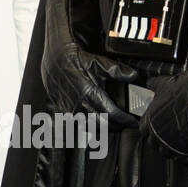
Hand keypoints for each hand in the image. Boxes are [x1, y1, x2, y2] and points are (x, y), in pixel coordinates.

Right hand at [41, 0, 137, 126]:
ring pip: (89, 127)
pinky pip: (75, 125)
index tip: (133, 121)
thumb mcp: (97, 61)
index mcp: (90, 94)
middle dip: (115, 126)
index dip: (124, 120)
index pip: (112, 114)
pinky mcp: (62, 111)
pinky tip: (92, 124)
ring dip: (102, 128)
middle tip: (125, 124)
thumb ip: (116, 70)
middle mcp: (79, 105)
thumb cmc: (74, 59)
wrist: (54, 58)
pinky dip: (86, 127)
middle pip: (102, 125)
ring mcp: (70, 110)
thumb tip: (133, 75)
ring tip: (112, 124)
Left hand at [142, 22, 187, 159]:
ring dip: (172, 147)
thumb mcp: (164, 85)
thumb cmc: (181, 94)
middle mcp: (155, 137)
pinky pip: (180, 157)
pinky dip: (185, 153)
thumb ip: (154, 85)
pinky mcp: (181, 154)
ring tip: (181, 139)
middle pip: (154, 143)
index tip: (159, 125)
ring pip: (166, 152)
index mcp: (147, 123)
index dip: (152, 127)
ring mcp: (168, 147)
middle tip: (171, 133)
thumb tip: (150, 82)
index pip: (144, 129)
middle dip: (161, 139)